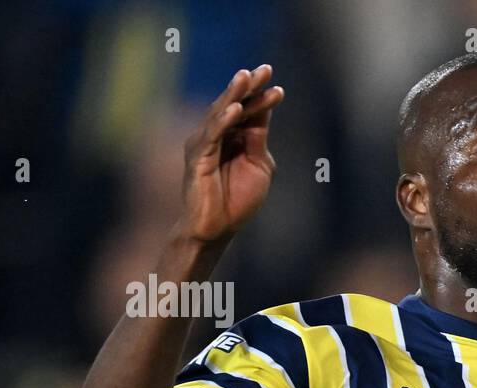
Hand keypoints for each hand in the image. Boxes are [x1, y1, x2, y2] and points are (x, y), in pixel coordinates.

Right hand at [178, 64, 284, 242]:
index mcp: (233, 138)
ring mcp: (205, 144)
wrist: (218, 229)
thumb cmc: (237, 200)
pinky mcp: (197, 157)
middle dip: (249, 87)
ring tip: (246, 77)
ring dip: (234, 94)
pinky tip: (235, 109)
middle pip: (234, 105)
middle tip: (264, 69)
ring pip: (220, 114)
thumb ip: (258, 141)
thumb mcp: (258, 167)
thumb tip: (263, 114)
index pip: (248, 112)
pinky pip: (212, 135)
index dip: (261, 98)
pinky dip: (223, 121)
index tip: (278, 85)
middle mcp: (216, 136)